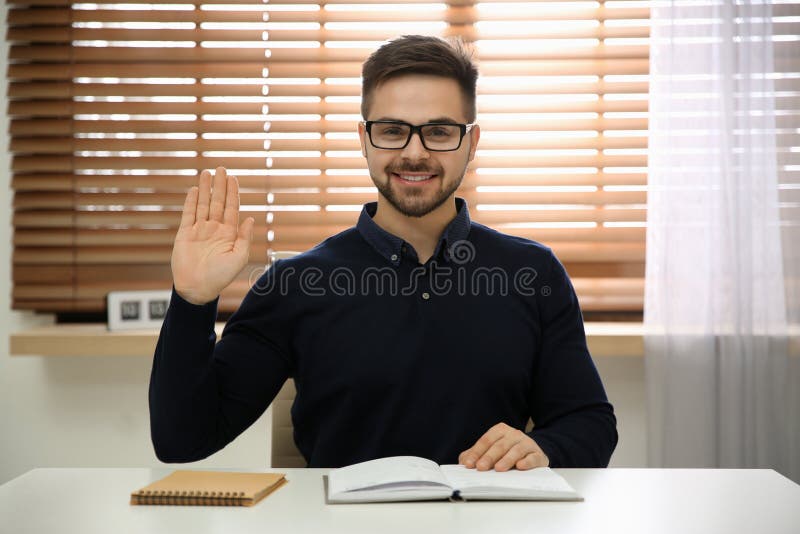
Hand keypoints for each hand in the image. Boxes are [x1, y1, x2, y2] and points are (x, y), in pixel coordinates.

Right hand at [171, 167, 254, 304]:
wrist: (197, 288)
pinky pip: (188, 214)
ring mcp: (200, 230)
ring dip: (205, 189)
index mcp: (229, 234)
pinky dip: (191, 202)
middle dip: (220, 186)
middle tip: (221, 168)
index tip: (233, 178)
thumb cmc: (220, 277)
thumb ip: (245, 238)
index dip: (233, 193)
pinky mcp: (185, 234)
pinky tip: (193, 189)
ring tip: (206, 173)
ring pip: (203, 205)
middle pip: (218, 202)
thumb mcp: (239, 257)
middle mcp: (215, 229)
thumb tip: (250, 218)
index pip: (232, 209)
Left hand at [458, 422, 549, 471]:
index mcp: (500, 430)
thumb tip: (464, 461)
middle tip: (481, 468)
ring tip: (498, 469)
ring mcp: (526, 443)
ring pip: (515, 450)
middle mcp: (513, 434)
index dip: (476, 452)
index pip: (486, 441)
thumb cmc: (507, 452)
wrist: (532, 453)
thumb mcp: (491, 451)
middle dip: (489, 457)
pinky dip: (527, 461)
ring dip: (506, 459)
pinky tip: (520, 466)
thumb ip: (476, 455)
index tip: (468, 464)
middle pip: (499, 445)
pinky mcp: (538, 454)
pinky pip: (532, 457)